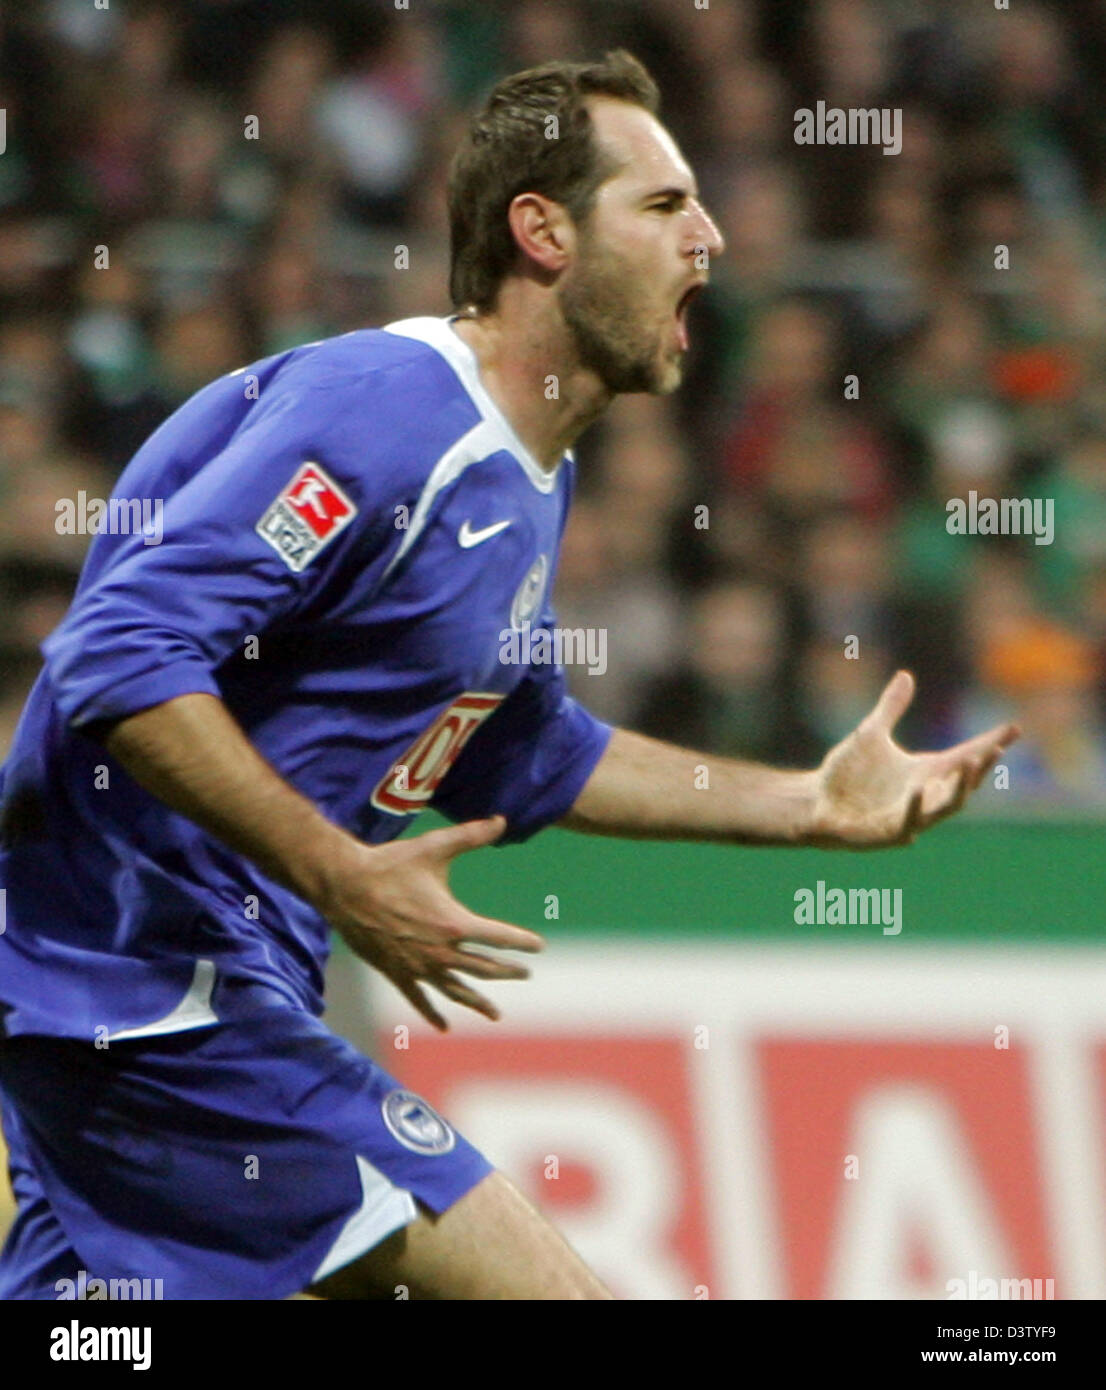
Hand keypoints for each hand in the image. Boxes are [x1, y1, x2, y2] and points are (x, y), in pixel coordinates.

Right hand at [315, 815, 542, 1029]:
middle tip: (524, 974)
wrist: (345, 885)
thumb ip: (471, 835)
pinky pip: (419, 999)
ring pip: (455, 989)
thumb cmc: (391, 865)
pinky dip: (432, 1013)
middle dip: (506, 971)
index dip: (521, 942)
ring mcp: (418, 966)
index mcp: (454, 923)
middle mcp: (439, 951)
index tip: (538, 947)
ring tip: (495, 1013)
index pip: (498, 937)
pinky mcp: (396, 973)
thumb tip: (502, 820)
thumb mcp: (435, 847)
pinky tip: (443, 1026)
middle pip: (482, 967)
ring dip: (476, 1001)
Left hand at [808, 670, 1018, 847]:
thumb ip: (891, 708)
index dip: (990, 743)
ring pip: (945, 807)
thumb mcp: (871, 734)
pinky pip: (907, 823)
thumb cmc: (846, 773)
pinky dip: (913, 807)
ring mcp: (910, 816)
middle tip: (996, 749)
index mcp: (926, 772)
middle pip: (964, 784)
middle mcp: (925, 795)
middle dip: (981, 768)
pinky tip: (916, 789)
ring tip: (970, 765)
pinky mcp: (888, 833)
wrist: (816, 801)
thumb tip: (906, 675)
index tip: (1014, 727)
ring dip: (959, 789)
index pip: (966, 756)